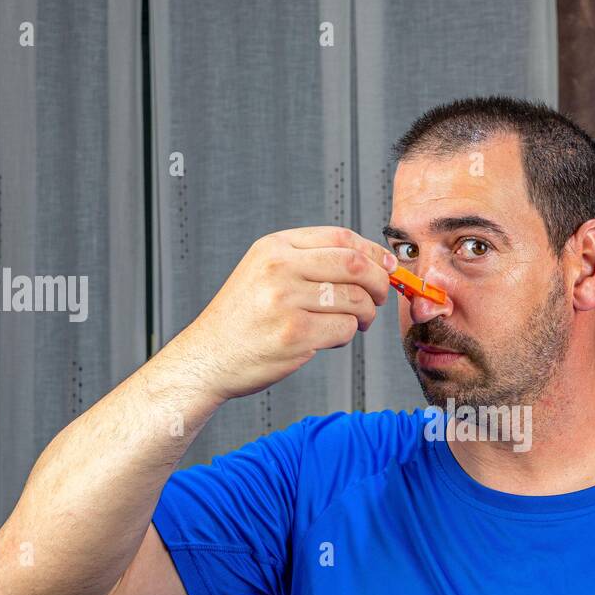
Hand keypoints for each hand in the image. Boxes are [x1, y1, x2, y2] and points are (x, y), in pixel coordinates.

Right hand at [175, 226, 396, 401]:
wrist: (207, 357)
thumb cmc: (242, 319)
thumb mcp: (264, 272)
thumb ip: (308, 260)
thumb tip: (369, 261)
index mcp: (274, 247)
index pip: (340, 237)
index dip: (373, 251)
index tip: (387, 266)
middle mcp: (280, 268)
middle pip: (355, 265)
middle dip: (379, 282)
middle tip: (380, 296)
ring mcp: (286, 301)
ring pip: (355, 299)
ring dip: (366, 314)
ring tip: (356, 322)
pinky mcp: (295, 334)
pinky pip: (345, 329)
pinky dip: (348, 335)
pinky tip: (331, 338)